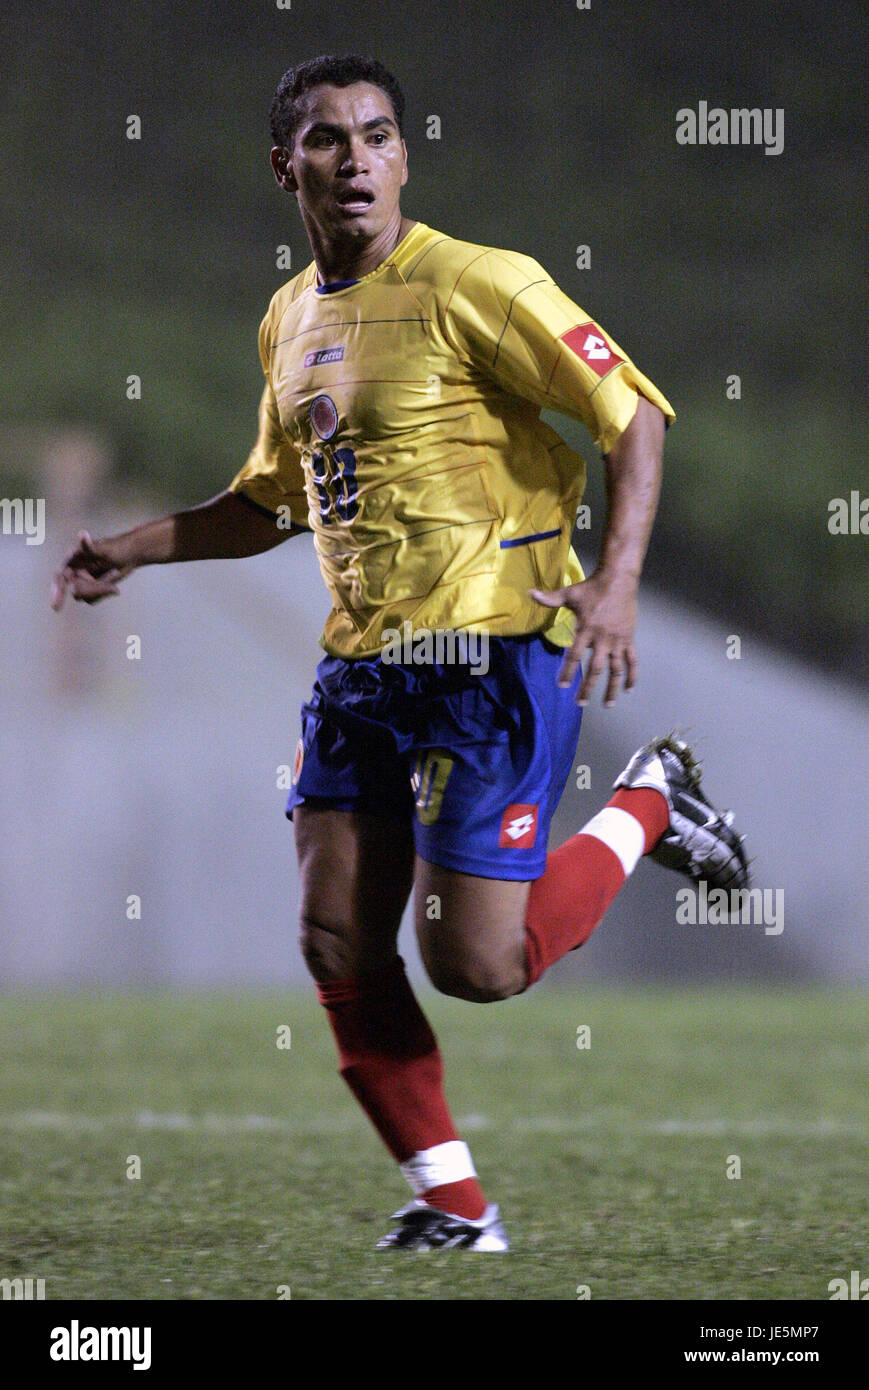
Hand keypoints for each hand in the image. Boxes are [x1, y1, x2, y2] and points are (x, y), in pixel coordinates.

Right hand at [50, 530, 134, 610]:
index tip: (56, 607)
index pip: (60, 577)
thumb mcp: (104, 548)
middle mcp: (74, 571)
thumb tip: (82, 534)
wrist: (131, 555)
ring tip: (114, 575)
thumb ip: (90, 547)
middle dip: (93, 589)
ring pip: (84, 596)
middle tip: (112, 582)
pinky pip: (92, 599)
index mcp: (73, 560)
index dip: (57, 591)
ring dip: (100, 590)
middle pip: (76, 590)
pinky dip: (104, 593)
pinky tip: (113, 584)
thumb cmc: (117, 547)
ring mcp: (82, 581)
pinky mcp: (91, 589)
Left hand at [530, 571, 638, 705]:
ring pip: (616, 670)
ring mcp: (617, 641)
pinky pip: (632, 661)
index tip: (562, 685)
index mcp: (586, 629)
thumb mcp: (569, 593)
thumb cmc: (592, 588)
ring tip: (607, 704)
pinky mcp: (629, 640)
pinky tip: (628, 689)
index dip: (567, 671)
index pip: (574, 655)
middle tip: (580, 703)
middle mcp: (602, 639)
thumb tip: (529, 593)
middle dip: (587, 687)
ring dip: (612, 688)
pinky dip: (631, 676)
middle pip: (595, 669)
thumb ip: (549, 599)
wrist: (618, 580)